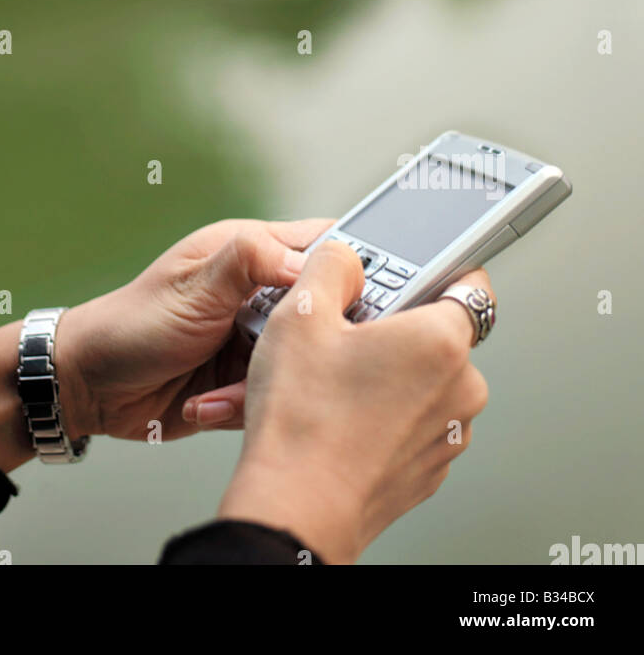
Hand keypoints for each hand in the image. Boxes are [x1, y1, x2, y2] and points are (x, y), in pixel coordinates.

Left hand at [55, 217, 334, 443]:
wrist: (89, 388)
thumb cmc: (129, 324)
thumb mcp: (193, 288)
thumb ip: (249, 261)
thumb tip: (308, 259)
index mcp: (251, 253)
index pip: (322, 244)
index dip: (351, 265)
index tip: (360, 296)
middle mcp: (260, 295)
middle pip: (324, 310)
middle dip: (311, 340)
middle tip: (284, 354)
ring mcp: (256, 340)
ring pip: (303, 361)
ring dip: (268, 381)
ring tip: (222, 387)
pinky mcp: (249, 383)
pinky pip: (275, 397)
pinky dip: (246, 407)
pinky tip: (207, 404)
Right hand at [216, 240, 493, 563]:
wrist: (296, 507)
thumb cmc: (302, 420)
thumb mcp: (300, 313)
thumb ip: (331, 265)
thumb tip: (346, 257)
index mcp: (442, 342)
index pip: (469, 283)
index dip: (433, 271)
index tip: (402, 275)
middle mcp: (461, 389)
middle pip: (440, 333)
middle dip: (399, 327)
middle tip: (348, 331)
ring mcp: (449, 435)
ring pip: (427, 381)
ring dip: (393, 373)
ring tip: (337, 379)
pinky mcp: (430, 469)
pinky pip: (416, 422)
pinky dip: (388, 414)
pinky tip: (343, 415)